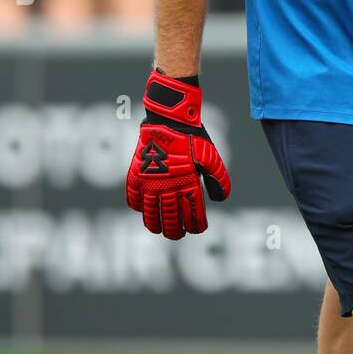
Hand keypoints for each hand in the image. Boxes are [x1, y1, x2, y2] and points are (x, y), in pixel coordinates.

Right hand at [125, 70, 230, 238]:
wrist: (169, 118)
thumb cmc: (193, 137)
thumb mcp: (211, 157)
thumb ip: (219, 179)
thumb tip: (219, 199)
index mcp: (188, 184)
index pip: (192, 214)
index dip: (195, 226)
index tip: (197, 230)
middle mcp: (167, 187)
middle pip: (170, 219)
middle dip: (175, 231)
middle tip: (177, 235)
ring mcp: (150, 182)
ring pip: (150, 213)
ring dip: (155, 224)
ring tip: (158, 230)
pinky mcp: (136, 174)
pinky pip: (133, 198)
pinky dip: (137, 206)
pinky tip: (142, 210)